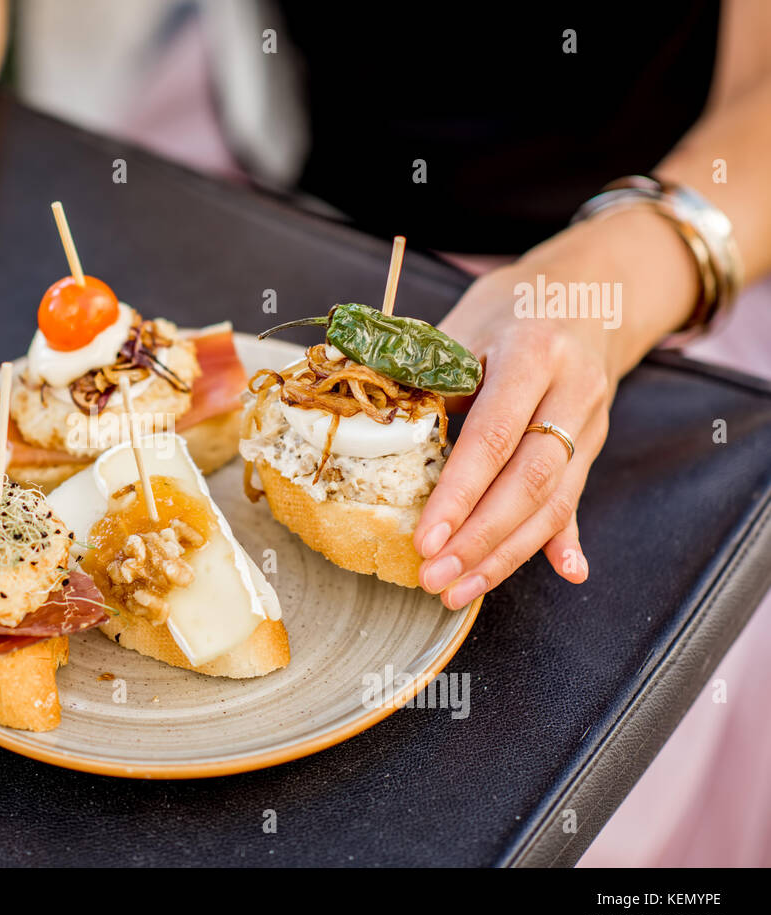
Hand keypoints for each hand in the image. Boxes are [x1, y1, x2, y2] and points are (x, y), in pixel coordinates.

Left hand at [412, 208, 693, 608]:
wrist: (585, 289)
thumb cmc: (507, 308)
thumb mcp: (461, 326)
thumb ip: (421, 379)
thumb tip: (359, 426)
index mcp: (533, 352)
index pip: (494, 435)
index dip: (459, 492)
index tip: (425, 536)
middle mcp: (572, 390)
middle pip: (531, 480)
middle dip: (480, 538)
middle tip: (435, 576)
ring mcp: (590, 422)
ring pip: (555, 500)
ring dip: (506, 554)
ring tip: (460, 589)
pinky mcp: (592, 446)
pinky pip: (576, 498)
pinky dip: (565, 539)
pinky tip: (566, 573)